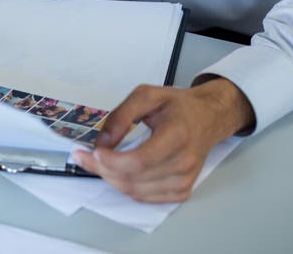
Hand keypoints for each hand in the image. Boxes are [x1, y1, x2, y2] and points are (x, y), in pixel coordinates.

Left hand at [72, 79, 252, 202]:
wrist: (207, 117)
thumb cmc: (177, 105)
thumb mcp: (147, 95)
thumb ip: (122, 115)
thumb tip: (102, 142)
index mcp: (177, 135)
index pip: (140, 160)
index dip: (112, 161)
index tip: (93, 151)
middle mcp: (184, 162)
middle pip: (134, 178)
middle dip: (103, 169)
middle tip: (84, 156)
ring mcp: (185, 181)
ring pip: (136, 192)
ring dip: (112, 179)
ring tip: (99, 162)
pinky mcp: (183, 191)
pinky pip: (146, 198)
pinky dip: (127, 187)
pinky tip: (119, 172)